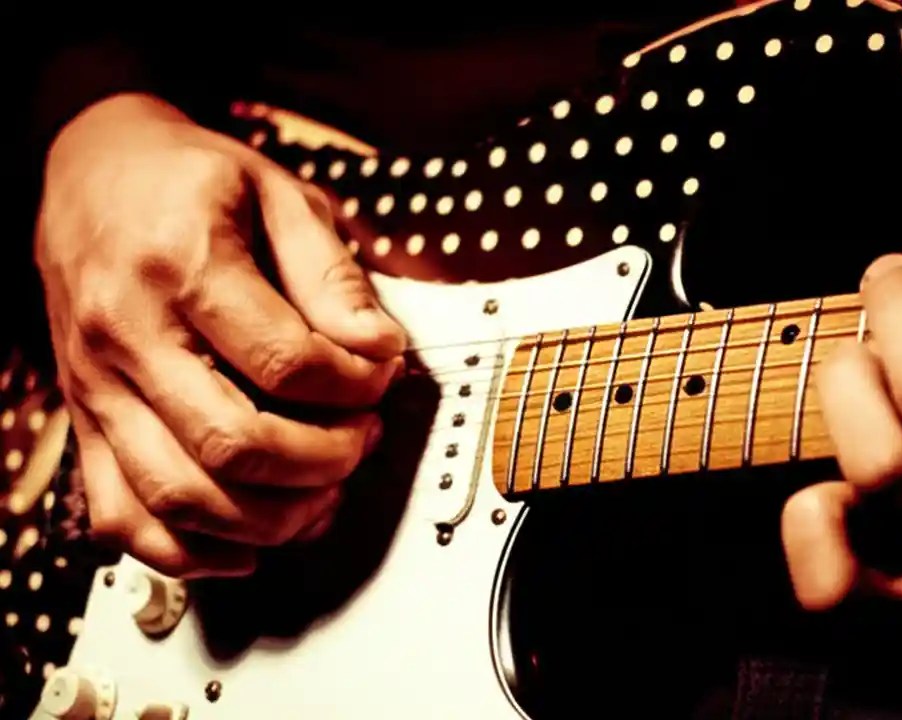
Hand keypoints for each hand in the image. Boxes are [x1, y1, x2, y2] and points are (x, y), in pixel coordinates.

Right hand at [36, 94, 406, 577]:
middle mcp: (127, 336)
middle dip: (325, 460)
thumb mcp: (278, 193)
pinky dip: (192, 552)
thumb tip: (378, 347)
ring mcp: (97, 388)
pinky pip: (124, 518)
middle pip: (233, 443)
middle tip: (362, 438)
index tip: (382, 374)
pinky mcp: (85, 422)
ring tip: (323, 490)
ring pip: (179, 497)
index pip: (286, 363)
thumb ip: (332, 274)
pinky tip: (250, 539)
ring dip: (271, 516)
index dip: (356, 384)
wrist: (88, 168)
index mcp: (181, 268)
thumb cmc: (187, 179)